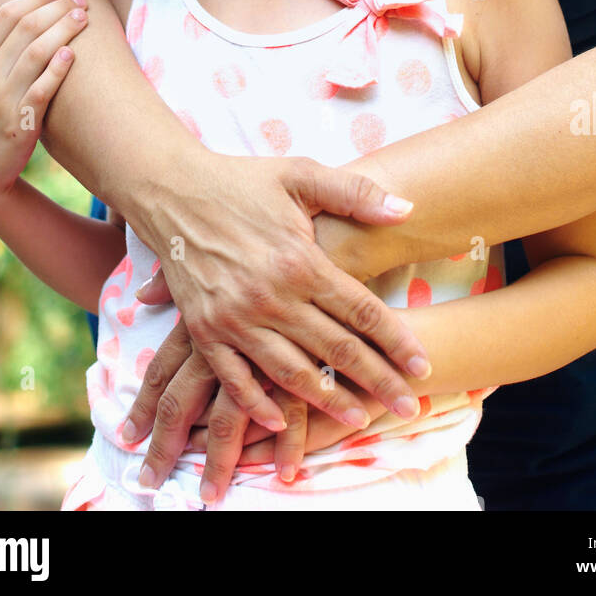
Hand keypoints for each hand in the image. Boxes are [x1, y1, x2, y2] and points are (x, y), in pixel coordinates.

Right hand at [0, 0, 88, 206]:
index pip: (5, 17)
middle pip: (25, 29)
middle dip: (55, 9)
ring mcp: (2, 101)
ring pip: (37, 53)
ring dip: (63, 30)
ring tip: (84, 16)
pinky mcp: (20, 123)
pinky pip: (41, 90)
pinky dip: (57, 69)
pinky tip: (72, 53)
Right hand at [133, 156, 428, 435]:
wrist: (171, 190)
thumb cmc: (240, 181)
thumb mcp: (300, 175)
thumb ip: (355, 193)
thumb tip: (407, 208)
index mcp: (299, 261)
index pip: (361, 310)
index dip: (396, 341)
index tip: (423, 365)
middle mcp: (271, 297)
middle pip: (336, 350)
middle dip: (378, 381)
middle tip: (411, 406)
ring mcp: (235, 318)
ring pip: (291, 372)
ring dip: (328, 400)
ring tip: (361, 419)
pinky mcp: (205, 330)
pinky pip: (235, 378)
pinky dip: (258, 403)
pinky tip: (282, 420)